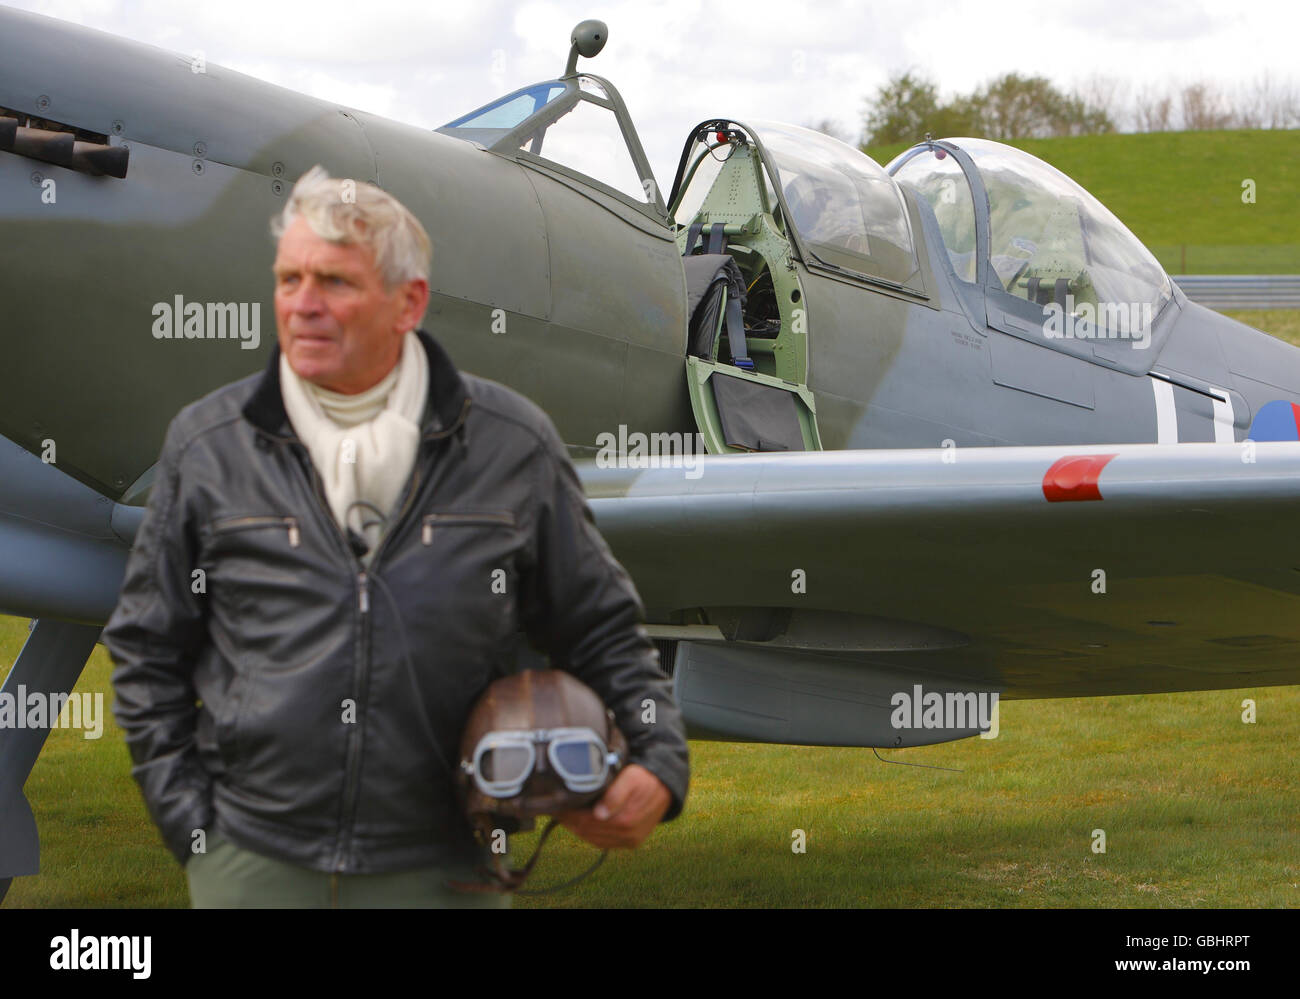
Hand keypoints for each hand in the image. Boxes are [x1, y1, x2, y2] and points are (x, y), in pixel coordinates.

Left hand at [556, 764, 670, 848]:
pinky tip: (579, 824)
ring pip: (594, 839)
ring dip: (577, 828)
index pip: (587, 821)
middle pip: (588, 831)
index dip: (570, 813)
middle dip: (570, 820)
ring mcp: (629, 840)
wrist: (666, 786)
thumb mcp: (631, 778)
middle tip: (555, 808)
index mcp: (626, 819)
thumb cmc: (644, 777)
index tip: (557, 804)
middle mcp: (628, 834)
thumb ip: (616, 794)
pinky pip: (603, 843)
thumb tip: (600, 814)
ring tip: (564, 815)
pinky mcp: (631, 842)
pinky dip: (589, 835)